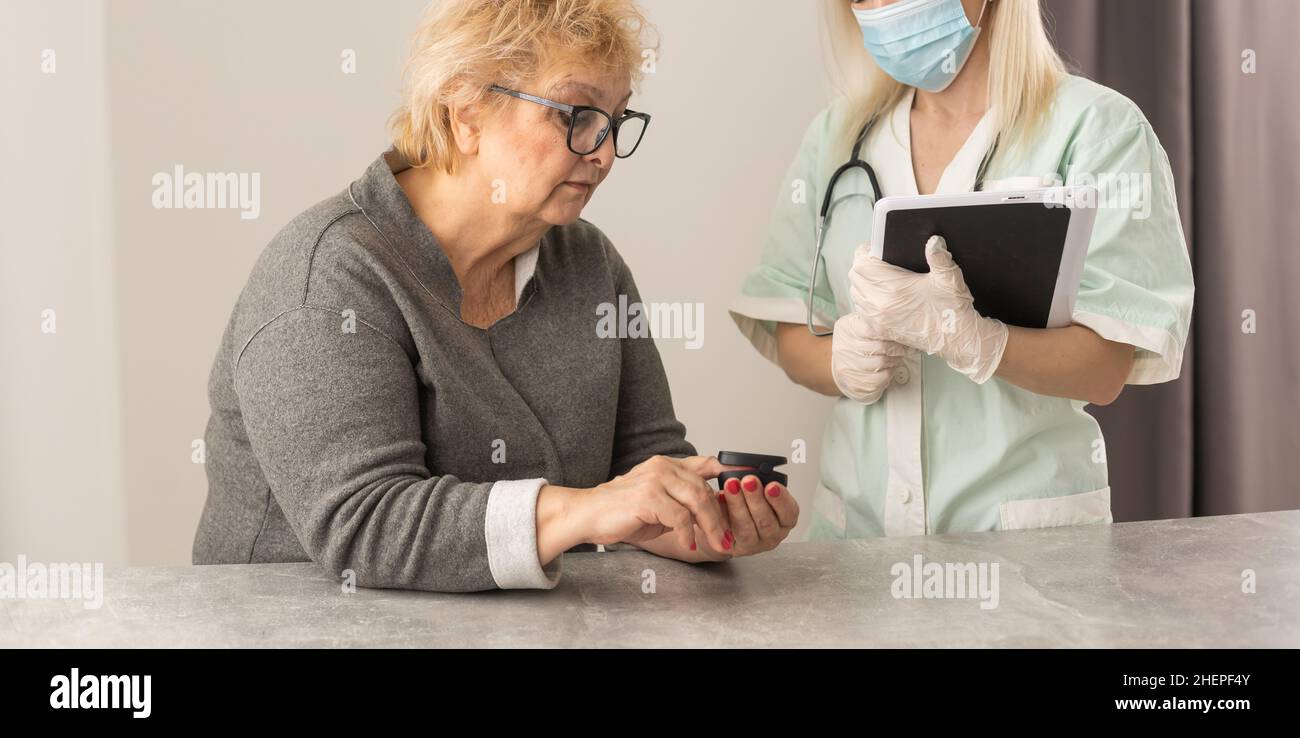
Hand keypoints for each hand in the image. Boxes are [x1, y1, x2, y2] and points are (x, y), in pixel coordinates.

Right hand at [574, 455, 733, 553]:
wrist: (587, 515)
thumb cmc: (622, 512)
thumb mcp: (658, 501)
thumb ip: (682, 499)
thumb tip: (712, 510)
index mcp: (667, 464)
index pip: (707, 464)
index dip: (731, 474)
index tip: (751, 486)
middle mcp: (663, 466)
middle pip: (705, 489)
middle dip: (722, 517)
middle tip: (730, 538)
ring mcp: (655, 479)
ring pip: (697, 501)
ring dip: (712, 527)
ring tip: (720, 544)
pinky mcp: (648, 497)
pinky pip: (679, 517)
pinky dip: (687, 533)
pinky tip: (688, 544)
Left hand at [711, 473, 798, 556]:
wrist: (719, 517)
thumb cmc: (740, 498)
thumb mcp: (750, 484)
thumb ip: (749, 474)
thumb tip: (741, 465)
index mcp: (784, 517)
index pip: (790, 511)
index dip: (781, 499)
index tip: (771, 485)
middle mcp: (772, 532)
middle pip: (767, 521)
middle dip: (756, 499)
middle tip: (748, 481)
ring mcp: (754, 543)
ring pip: (747, 528)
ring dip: (739, 505)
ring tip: (731, 486)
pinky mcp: (734, 548)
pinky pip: (729, 535)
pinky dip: (724, 516)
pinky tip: (719, 500)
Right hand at [831, 311, 913, 403]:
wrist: (832, 361)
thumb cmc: (851, 341)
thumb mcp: (855, 324)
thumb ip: (871, 321)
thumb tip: (897, 323)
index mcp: (846, 329)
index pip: (872, 329)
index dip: (890, 332)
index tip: (899, 333)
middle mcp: (843, 347)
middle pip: (880, 347)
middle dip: (897, 347)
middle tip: (903, 347)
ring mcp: (847, 366)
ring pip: (880, 363)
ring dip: (894, 360)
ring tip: (896, 357)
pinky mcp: (854, 382)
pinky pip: (878, 379)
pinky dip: (889, 373)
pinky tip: (889, 368)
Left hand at [848, 235, 1008, 383]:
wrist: (956, 340)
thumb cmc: (952, 310)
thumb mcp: (948, 279)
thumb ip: (939, 257)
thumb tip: (933, 240)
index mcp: (894, 288)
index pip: (861, 264)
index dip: (865, 252)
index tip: (875, 249)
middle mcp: (880, 305)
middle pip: (854, 276)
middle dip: (863, 265)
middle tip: (877, 261)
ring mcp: (878, 319)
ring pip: (855, 294)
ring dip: (862, 283)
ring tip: (879, 278)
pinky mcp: (880, 330)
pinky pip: (861, 311)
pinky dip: (865, 301)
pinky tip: (881, 297)